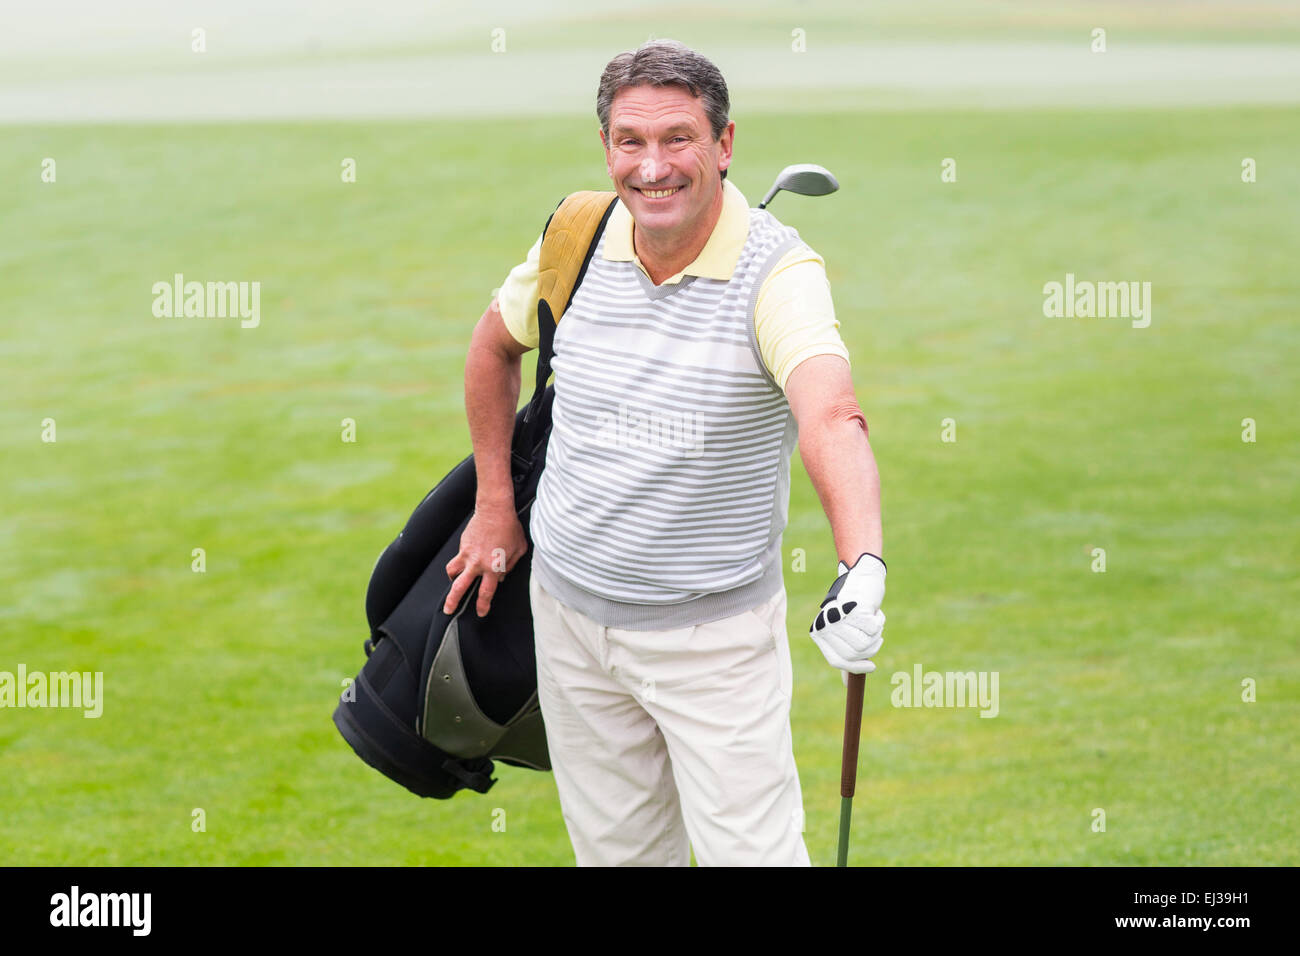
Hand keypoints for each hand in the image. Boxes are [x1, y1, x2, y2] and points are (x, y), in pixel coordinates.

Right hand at [443, 503, 527, 617]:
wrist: (495, 509)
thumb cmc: (510, 528)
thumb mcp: (519, 550)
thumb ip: (511, 566)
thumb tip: (502, 577)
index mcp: (493, 567)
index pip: (486, 593)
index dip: (483, 606)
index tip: (481, 612)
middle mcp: (477, 563)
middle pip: (459, 587)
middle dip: (452, 602)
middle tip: (448, 611)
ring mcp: (467, 554)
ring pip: (451, 571)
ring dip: (451, 579)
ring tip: (454, 582)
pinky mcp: (463, 544)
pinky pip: (458, 558)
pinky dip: (461, 562)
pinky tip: (468, 559)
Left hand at [809, 553, 885, 674]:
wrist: (861, 577)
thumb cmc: (854, 607)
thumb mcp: (846, 632)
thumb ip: (846, 655)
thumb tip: (847, 684)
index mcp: (820, 632)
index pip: (837, 660)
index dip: (855, 668)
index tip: (871, 667)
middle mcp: (825, 625)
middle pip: (853, 654)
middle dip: (870, 648)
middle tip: (876, 635)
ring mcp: (838, 618)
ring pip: (864, 644)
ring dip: (876, 634)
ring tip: (873, 621)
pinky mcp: (853, 609)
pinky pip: (873, 629)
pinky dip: (879, 621)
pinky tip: (875, 611)